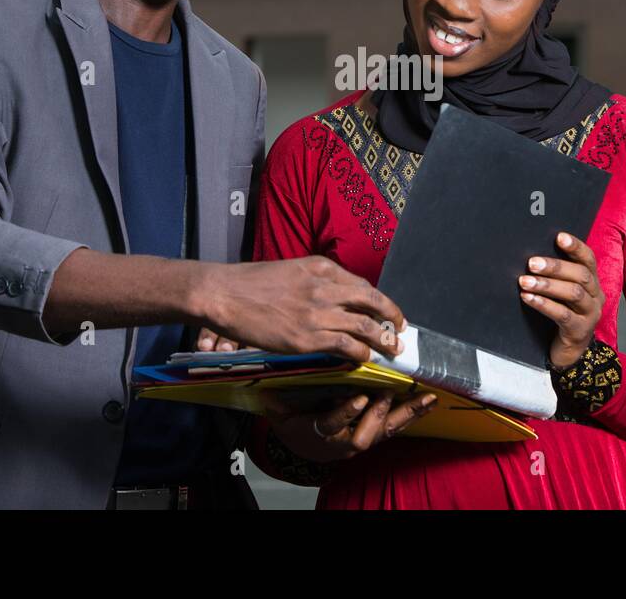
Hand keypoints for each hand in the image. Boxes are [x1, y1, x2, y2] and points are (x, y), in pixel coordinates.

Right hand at [205, 256, 405, 362]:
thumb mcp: (291, 269)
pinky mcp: (306, 337)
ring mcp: (317, 312)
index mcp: (321, 267)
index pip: (362, 285)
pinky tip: (364, 358)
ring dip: (383, 339)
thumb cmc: (250, 282)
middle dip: (392, 317)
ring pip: (364, 326)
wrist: (223, 294)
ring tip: (392, 349)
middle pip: (372, 302)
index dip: (381, 300)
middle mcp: (324, 287)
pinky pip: (345, 345)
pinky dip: (360, 352)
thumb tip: (335, 296)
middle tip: (401, 330)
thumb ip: (315, 280)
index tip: (389, 311)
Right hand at [262, 389, 436, 463]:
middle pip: (364, 436)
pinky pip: (394, 428)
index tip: (358, 397)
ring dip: (405, 416)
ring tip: (424, 399)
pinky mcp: (372, 436)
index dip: (345, 414)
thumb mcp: (280, 407)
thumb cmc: (291, 417)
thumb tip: (269, 379)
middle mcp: (341, 442)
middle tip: (388, 393)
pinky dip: (412, 414)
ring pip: (384, 434)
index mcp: (317, 432)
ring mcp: (359, 440)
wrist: (300, 442)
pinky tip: (429, 401)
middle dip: (378, 416)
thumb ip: (279, 396)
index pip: (331, 425)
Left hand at [519, 232, 603, 368]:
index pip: (589, 259)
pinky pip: (563, 315)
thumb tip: (532, 256)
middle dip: (555, 267)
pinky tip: (528, 298)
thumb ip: (556, 276)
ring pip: (573, 293)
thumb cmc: (562, 314)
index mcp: (592, 282)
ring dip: (547, 285)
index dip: (575, 247)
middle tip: (532, 263)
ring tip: (524, 281)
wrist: (568, 350)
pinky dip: (544, 304)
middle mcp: (596, 296)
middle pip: (581, 275)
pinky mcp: (580, 331)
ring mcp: (590, 314)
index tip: (559, 237)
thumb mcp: (562, 293)